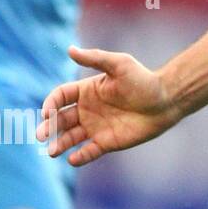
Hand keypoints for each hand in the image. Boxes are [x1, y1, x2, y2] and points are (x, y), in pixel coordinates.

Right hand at [36, 46, 181, 166]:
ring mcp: (96, 126)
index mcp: (86, 91)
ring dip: (59, 144)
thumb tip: (70, 49)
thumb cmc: (143, 80)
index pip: (59, 97)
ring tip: (51, 152)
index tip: (47, 113)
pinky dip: (79, 157)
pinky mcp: (107, 141)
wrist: (166, 100)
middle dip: (48, 128)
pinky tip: (73, 159)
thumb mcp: (120, 65)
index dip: (50, 104)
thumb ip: (95, 58)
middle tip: (41, 136)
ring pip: (70, 137)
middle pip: (59, 119)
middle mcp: (87, 110)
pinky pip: (88, 151)